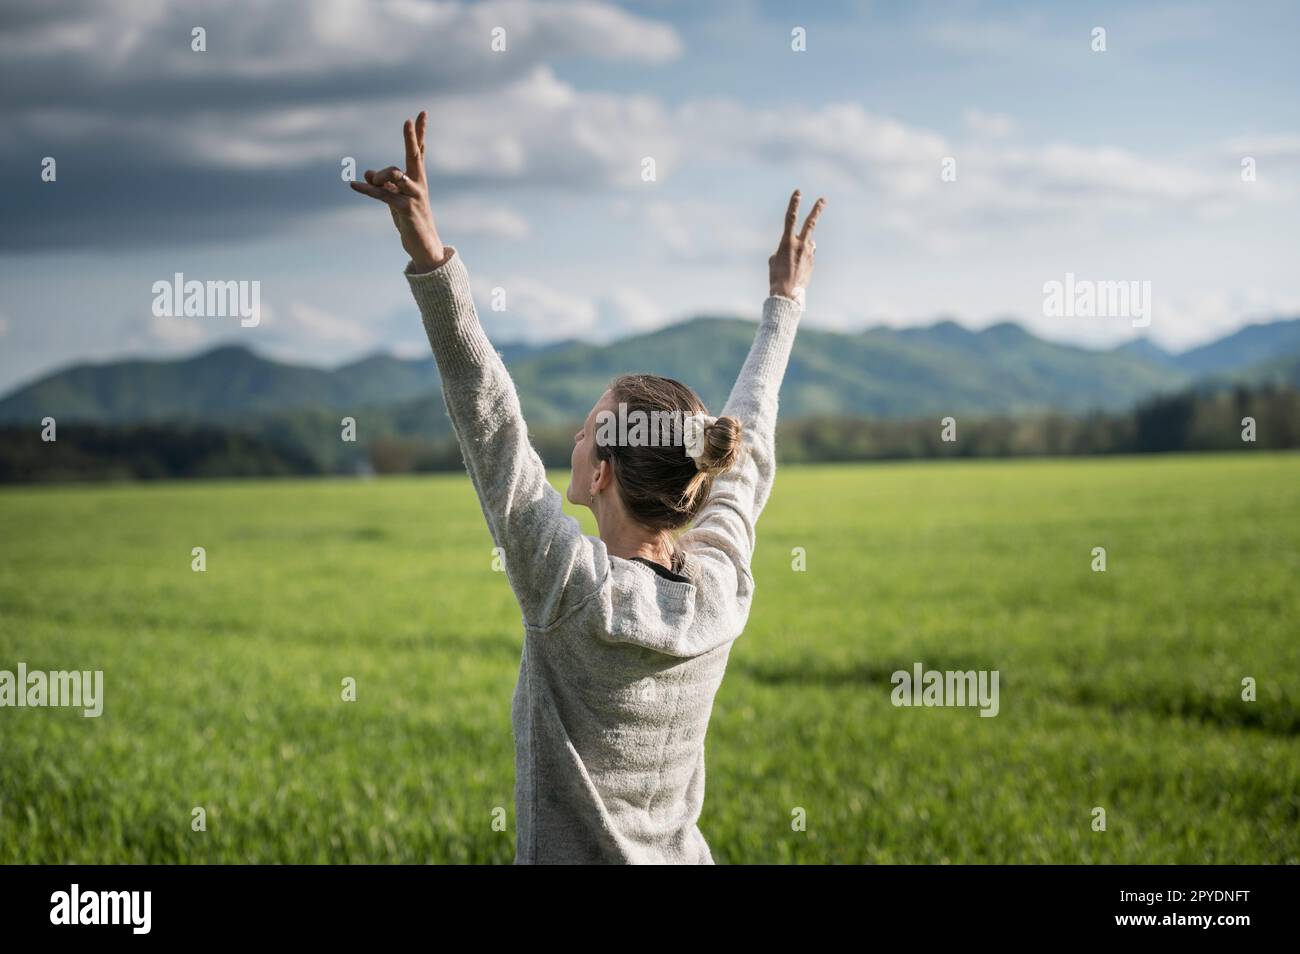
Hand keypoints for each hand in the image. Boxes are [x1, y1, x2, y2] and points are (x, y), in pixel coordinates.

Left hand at [350, 110, 446, 270]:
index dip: (419, 133)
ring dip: (380, 176)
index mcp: (416, 179)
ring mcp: (414, 196)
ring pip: (395, 174)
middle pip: (415, 156)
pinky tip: (354, 184)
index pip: (419, 151)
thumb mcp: (393, 199)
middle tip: (408, 121)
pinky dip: (367, 189)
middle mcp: (418, 184)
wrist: (424, 246)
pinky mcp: (406, 210)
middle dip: (411, 138)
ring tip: (371, 181)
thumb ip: (382, 184)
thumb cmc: (410, 219)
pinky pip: (383, 195)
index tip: (421, 113)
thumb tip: (366, 173)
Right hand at [768, 189, 825, 300]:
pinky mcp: (812, 262)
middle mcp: (800, 245)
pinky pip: (807, 256)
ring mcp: (808, 253)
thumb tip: (792, 249)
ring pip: (808, 242)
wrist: (787, 293)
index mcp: (787, 242)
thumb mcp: (773, 261)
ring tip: (795, 259)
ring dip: (803, 246)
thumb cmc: (776, 277)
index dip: (794, 204)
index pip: (791, 218)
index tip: (798, 192)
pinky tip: (796, 271)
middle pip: (810, 223)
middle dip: (816, 210)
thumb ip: (783, 250)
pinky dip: (802, 260)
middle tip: (823, 199)